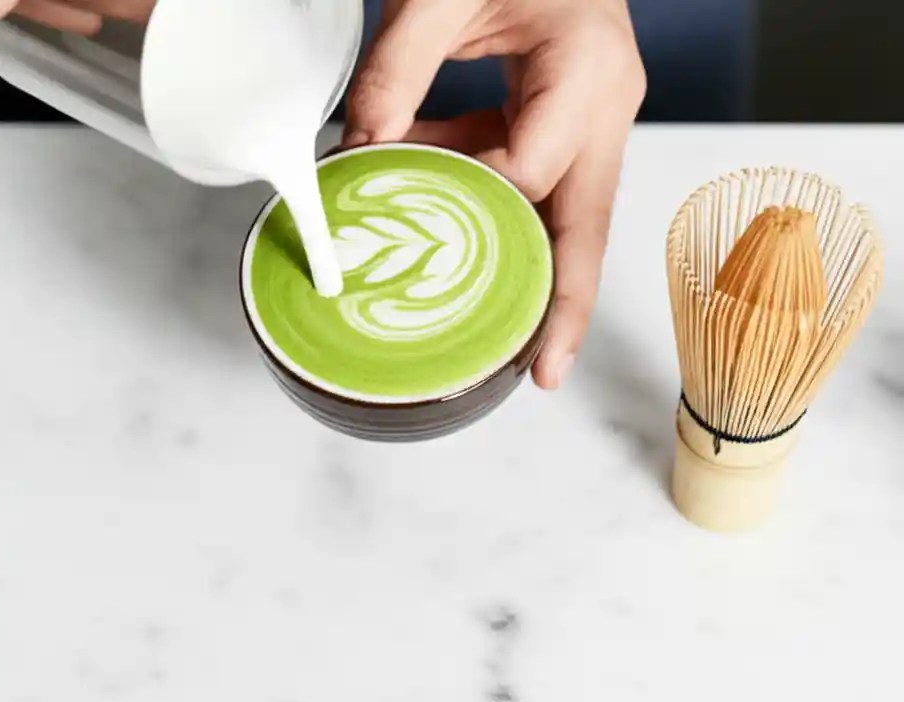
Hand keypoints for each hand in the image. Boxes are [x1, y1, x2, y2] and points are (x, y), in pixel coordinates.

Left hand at [343, 0, 645, 389]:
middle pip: (586, 226)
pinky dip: (486, 209)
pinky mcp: (563, 123)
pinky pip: (531, 186)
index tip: (410, 223)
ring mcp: (590, 118)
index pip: (528, 174)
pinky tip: (440, 221)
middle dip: (565, 304)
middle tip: (543, 372)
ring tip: (494, 338)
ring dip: (523, 270)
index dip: (470, 206)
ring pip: (564, 218)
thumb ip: (394, 71)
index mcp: (587, 72)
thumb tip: (356, 156)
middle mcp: (604, 105)